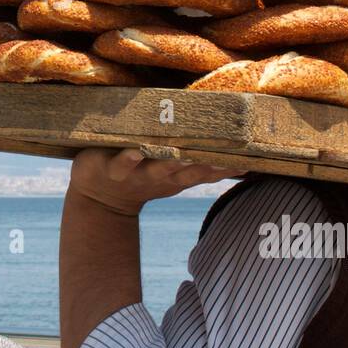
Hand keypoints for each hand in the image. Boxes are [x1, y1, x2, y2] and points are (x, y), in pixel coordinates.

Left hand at [68, 147, 245, 215]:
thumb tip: (244, 159)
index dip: (224, 167)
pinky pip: (120, 162)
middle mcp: (159, 176)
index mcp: (175, 176)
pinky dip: (127, 158)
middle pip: (184, 170)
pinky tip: (134, 151)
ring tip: (183, 154)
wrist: (100, 196)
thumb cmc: (144, 177)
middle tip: (224, 156)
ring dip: (169, 163)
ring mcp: (136, 173)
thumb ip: (205, 167)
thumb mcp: (175, 176)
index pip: (204, 171)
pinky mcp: (111, 167)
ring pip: (156, 168)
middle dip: (202, 163)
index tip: (247, 157)